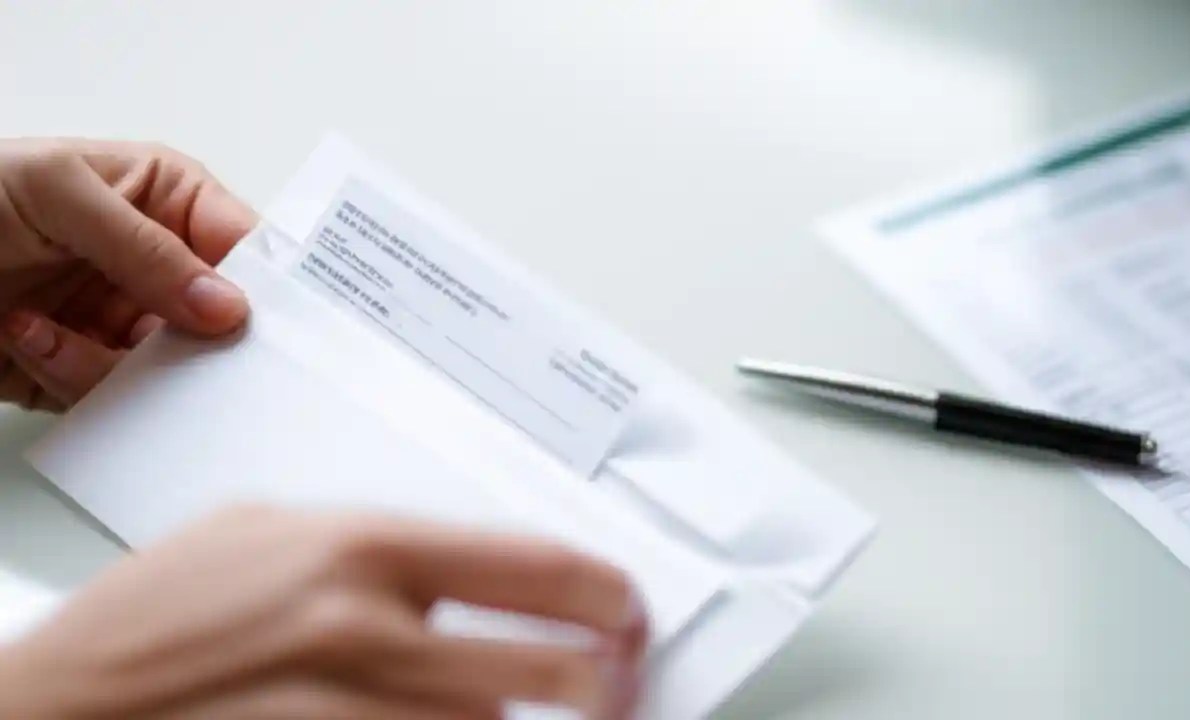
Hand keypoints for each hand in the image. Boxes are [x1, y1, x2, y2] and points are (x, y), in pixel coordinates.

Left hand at [0, 139, 253, 410]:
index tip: (285, 323)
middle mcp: (155, 264)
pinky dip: (71, 373)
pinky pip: (116, 396)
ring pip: (173, 370)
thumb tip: (226, 305)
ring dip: (112, 360)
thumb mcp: (58, 193)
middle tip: (184, 355)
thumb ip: (147, 247)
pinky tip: (24, 336)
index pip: (247, 244)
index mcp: (165, 200)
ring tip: (43, 326)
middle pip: (223, 319)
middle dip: (203, 343)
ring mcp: (122, 320)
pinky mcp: (87, 368)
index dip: (274, 283)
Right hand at [0, 506, 647, 718]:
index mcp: (358, 546)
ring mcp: (342, 711)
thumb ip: (371, 547)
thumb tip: (466, 570)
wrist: (55, 707)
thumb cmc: (152, 617)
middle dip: (597, 685)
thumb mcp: (264, 535)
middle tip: (617, 686)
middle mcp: (361, 627)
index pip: (531, 566)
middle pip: (540, 671)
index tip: (631, 612)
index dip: (603, 593)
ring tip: (530, 714)